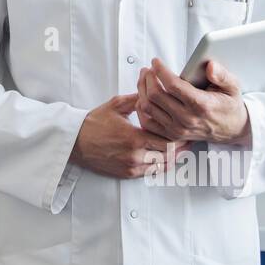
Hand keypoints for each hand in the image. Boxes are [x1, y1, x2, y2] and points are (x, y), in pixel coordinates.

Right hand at [70, 93, 193, 178]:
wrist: (76, 142)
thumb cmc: (93, 124)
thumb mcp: (116, 105)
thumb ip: (137, 98)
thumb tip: (153, 91)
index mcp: (134, 137)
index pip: (167, 141)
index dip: (180, 137)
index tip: (187, 131)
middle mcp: (135, 155)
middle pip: (168, 155)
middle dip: (180, 148)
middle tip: (189, 140)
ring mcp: (131, 167)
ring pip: (162, 166)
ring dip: (172, 158)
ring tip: (181, 150)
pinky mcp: (126, 174)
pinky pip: (150, 172)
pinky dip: (160, 165)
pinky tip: (164, 158)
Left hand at [136, 58, 250, 145]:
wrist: (232, 129)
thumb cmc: (229, 104)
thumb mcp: (233, 86)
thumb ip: (222, 75)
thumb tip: (210, 66)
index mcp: (201, 105)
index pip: (172, 85)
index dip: (160, 70)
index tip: (156, 61)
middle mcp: (187, 119)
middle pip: (155, 95)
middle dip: (148, 77)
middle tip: (148, 69)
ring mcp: (177, 129)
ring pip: (147, 107)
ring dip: (141, 90)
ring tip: (145, 79)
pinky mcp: (171, 135)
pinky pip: (147, 122)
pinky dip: (141, 107)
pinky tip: (143, 95)